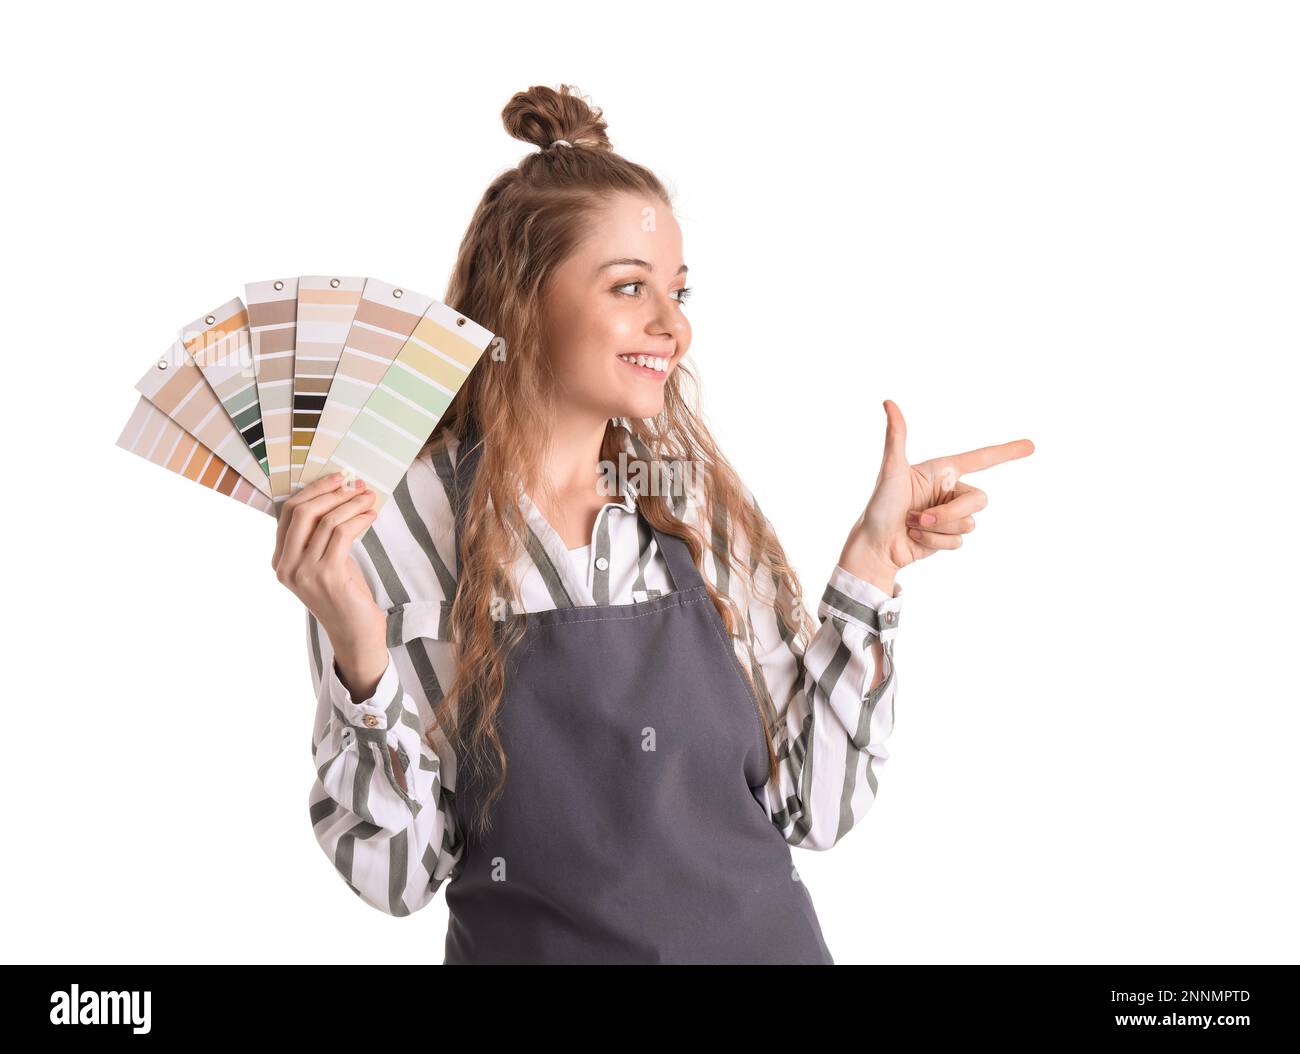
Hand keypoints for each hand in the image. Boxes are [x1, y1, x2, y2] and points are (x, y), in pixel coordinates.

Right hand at [271, 472, 384, 648]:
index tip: (337, 478)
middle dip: (330, 491)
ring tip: (369, 498)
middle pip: (301, 511)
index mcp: (280, 560)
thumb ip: (321, 534)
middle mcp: (286, 566)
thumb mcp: (326, 560)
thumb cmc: (344, 595)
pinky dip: (359, 519)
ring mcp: (304, 572)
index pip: (288, 513)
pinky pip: (342, 534)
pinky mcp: (327, 575)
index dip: (313, 490)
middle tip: (354, 483)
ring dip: (351, 504)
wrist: (355, 633)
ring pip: (325, 521)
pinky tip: (370, 516)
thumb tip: (339, 492)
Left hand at [843, 399, 1034, 573]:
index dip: (1007, 452)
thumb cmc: (879, 505)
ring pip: (969, 524)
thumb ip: (896, 437)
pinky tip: (915, 538)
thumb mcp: (891, 470)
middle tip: (918, 517)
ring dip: (937, 528)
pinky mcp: (949, 536)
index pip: (981, 458)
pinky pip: (958, 541)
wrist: (874, 545)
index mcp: (943, 471)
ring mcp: (951, 514)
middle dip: (949, 513)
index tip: (1031, 446)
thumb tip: (888, 402)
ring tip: (912, 525)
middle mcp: (950, 491)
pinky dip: (934, 542)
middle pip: (979, 500)